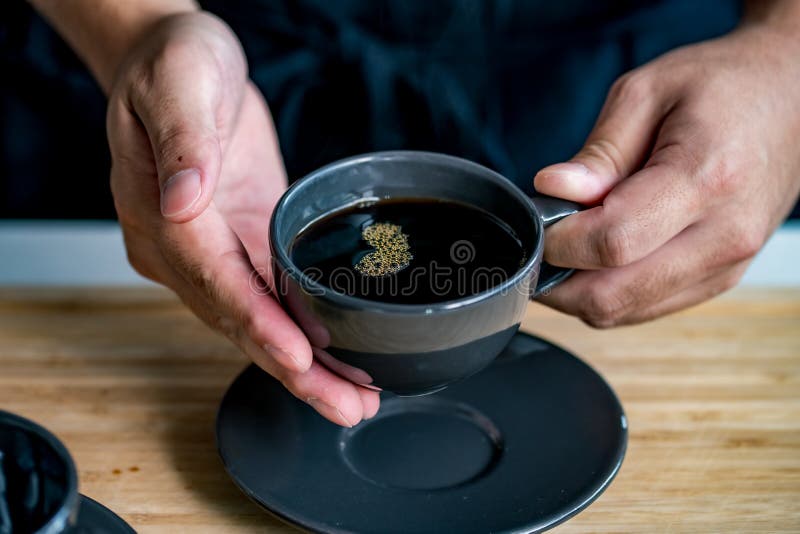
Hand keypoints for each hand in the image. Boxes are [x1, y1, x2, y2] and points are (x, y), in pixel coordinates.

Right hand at [107, 12, 378, 424]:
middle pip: (240, 321)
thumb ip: (185, 141)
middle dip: (295, 369)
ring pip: (258, 321)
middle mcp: (182, 248)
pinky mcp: (239, 244)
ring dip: (305, 365)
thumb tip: (185, 199)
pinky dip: (303, 332)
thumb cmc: (175, 64)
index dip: (259, 324)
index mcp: (164, 214)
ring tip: (354, 400)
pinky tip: (336, 357)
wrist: (175, 62)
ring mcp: (210, 252)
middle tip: (348, 407)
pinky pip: (270, 298)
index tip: (299, 358)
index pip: (216, 282)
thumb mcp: (181, 83)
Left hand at [533, 22, 799, 326]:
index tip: (537, 220)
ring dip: (579, 290)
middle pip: (613, 295)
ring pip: (624, 312)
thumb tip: (551, 193)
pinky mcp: (720, 280)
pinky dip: (609, 291)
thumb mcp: (647, 92)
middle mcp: (723, 235)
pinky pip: (645, 308)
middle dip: (556, 279)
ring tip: (571, 243)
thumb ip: (599, 152)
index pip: (612, 242)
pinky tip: (601, 255)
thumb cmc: (721, 87)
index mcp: (705, 179)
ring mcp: (726, 266)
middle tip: (540, 241)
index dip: (558, 241)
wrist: (790, 100)